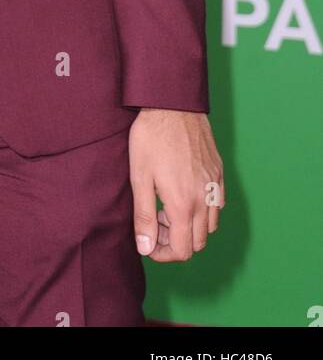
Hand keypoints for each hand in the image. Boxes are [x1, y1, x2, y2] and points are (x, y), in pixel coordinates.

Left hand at [129, 109, 223, 261]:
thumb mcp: (140, 177)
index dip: (164, 255)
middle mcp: (204, 199)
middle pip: (198, 243)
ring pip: (211, 226)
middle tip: (155, 223)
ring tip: (167, 207)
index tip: (149, 244)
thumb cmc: (151, 137)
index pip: (183, 250)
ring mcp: (215, 185)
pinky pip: (219, 204)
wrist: (172, 104)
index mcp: (183, 204)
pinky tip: (185, 193)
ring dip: (191, 227)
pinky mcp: (219, 172)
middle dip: (176, 242)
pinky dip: (204, 210)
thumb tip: (145, 248)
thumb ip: (144, 216)